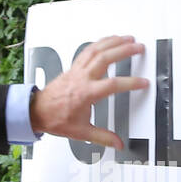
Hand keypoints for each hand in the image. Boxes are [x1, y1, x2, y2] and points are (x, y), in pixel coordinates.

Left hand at [29, 35, 147, 148]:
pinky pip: (88, 50)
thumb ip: (102, 137)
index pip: (113, 84)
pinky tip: (108, 40)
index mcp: (86, 93)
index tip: (143, 82)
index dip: (130, 82)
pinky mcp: (73, 67)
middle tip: (139, 47)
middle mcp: (82, 78)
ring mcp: (77, 70)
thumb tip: (118, 143)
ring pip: (96, 50)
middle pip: (105, 58)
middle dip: (124, 50)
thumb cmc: (56, 119)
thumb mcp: (81, 132)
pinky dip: (100, 43)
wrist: (37, 111)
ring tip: (128, 38)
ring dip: (113, 42)